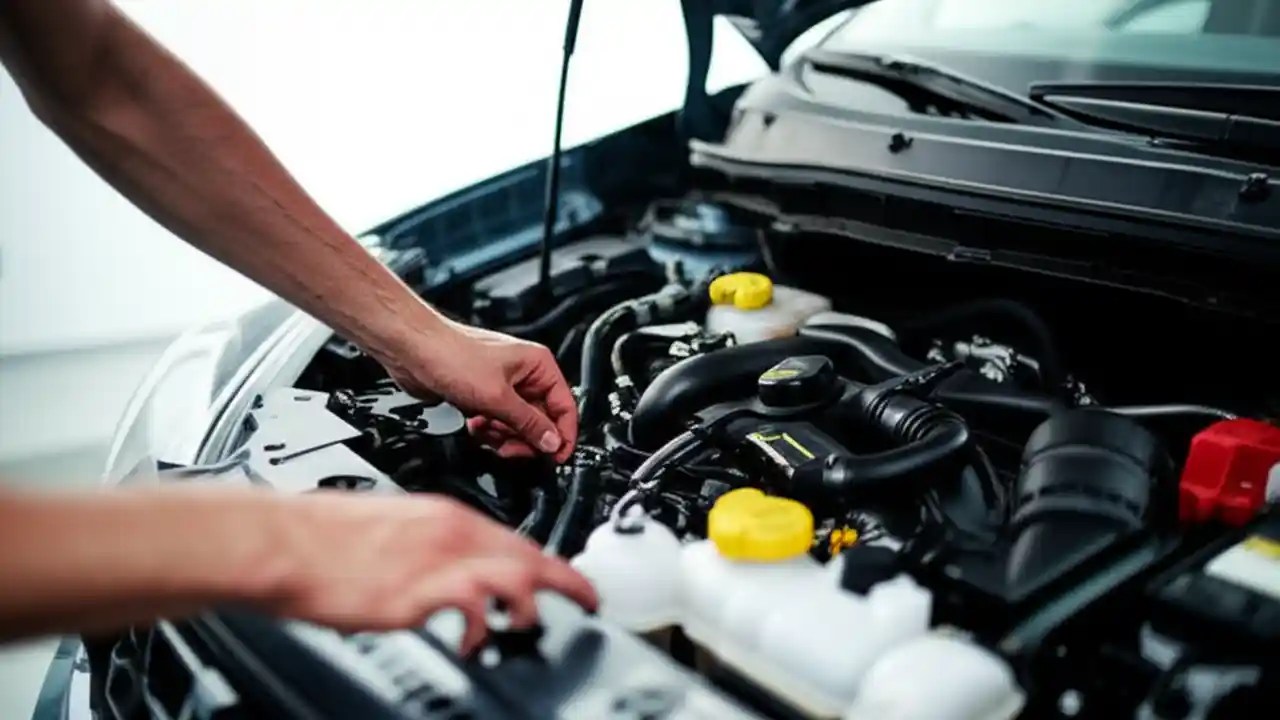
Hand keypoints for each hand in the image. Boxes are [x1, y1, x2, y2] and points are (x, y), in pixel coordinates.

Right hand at [264, 492, 596, 652]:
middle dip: (567, 580)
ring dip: (531, 604)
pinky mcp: (418, 592)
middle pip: (529, 553)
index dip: (548, 560)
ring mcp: (436, 562)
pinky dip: (482, 627)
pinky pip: (474, 607)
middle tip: (589, 601)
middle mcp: (449, 533)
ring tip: (525, 626)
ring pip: (515, 575)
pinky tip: (473, 641)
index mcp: (444, 515)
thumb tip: (446, 572)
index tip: (567, 576)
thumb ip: (427, 547)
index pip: (514, 536)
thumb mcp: (391, 530)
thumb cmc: (321, 538)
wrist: (282, 542)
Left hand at [380, 321, 577, 462]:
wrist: (413, 351)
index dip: (562, 434)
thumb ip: (528, 424)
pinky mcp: (483, 396)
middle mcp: (523, 375)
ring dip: (503, 436)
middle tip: (511, 449)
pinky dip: (488, 432)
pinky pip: (497, 424)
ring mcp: (502, 386)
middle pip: (541, 420)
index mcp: (538, 365)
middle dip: (525, 438)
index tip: (555, 457)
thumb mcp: (497, 397)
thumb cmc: (452, 355)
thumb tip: (552, 442)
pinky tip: (475, 427)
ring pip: (517, 425)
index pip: (564, 406)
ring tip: (487, 432)